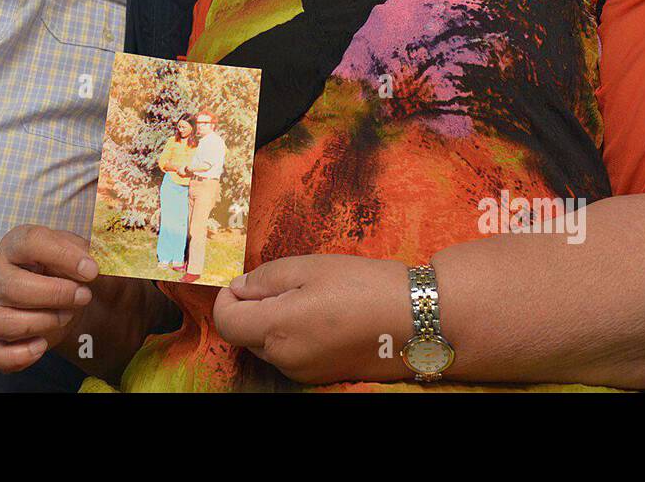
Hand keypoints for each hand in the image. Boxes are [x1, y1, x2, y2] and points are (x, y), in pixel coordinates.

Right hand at [0, 224, 96, 372]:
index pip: (30, 242)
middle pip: (11, 287)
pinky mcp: (2, 338)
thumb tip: (92, 264)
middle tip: (83, 295)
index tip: (91, 269)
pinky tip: (42, 346)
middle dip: (55, 294)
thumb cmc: (69, 267)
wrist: (67, 292)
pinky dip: (18, 356)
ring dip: (41, 322)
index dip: (63, 256)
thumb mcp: (80, 252)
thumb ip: (88, 253)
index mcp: (18, 245)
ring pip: (2, 321)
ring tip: (68, 315)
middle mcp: (1, 275)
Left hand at [212, 254, 412, 384]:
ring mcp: (305, 373)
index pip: (227, 322)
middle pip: (247, 335)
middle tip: (285, 283)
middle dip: (254, 309)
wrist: (417, 321)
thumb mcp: (310, 267)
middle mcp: (286, 359)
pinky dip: (295, 336)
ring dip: (276, 322)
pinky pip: (293, 355)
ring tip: (312, 298)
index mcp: (278, 329)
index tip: (241, 282)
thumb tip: (239, 287)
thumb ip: (266, 278)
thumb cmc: (364, 287)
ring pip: (270, 346)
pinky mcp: (322, 377)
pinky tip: (325, 317)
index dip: (226, 299)